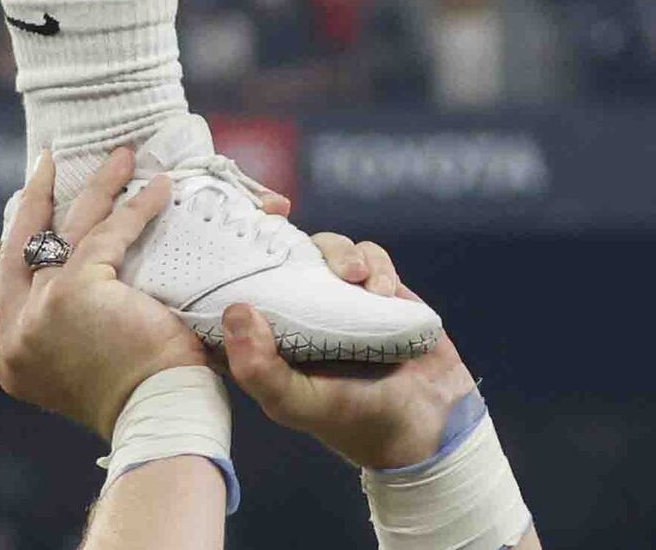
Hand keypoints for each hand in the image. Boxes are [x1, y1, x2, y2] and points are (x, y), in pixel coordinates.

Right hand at [0, 151, 205, 436]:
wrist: (157, 416)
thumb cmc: (132, 400)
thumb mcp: (72, 376)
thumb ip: (56, 340)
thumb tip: (65, 296)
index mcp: (9, 364)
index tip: (3, 236)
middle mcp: (16, 338)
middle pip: (12, 251)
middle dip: (31, 201)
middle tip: (46, 165)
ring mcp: (40, 311)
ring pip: (62, 228)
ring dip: (93, 186)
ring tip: (119, 156)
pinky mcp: (77, 288)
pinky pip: (108, 231)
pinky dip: (134, 205)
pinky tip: (156, 189)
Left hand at [220, 235, 468, 469]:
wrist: (429, 422)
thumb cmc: (354, 420)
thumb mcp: (297, 404)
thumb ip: (261, 370)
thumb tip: (235, 312)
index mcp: (266, 341)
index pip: (232, 293)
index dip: (226, 262)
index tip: (230, 235)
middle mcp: (296, 314)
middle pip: (280, 255)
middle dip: (287, 237)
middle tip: (296, 232)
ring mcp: (337, 298)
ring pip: (325, 248)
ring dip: (341, 253)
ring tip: (358, 278)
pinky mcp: (375, 289)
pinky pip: (367, 254)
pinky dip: (375, 264)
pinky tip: (384, 291)